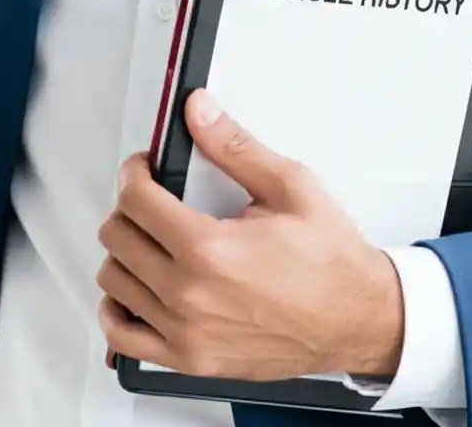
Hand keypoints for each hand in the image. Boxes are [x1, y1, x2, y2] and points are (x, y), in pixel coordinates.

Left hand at [96, 89, 404, 379]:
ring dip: (124, 254)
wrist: (358, 321)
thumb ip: (234, 147)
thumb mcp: (290, 188)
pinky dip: (117, 310)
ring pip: (112, 281)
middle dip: (130, 208)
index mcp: (210, 249)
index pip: (135, 199)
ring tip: (152, 241)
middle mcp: (190, 294)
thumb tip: (199, 113)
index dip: (135, 173)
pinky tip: (135, 290)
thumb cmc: (331, 263)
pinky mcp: (188, 359)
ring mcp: (185, 332)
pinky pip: (122, 336)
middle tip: (153, 202)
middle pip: (116, 236)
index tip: (145, 169)